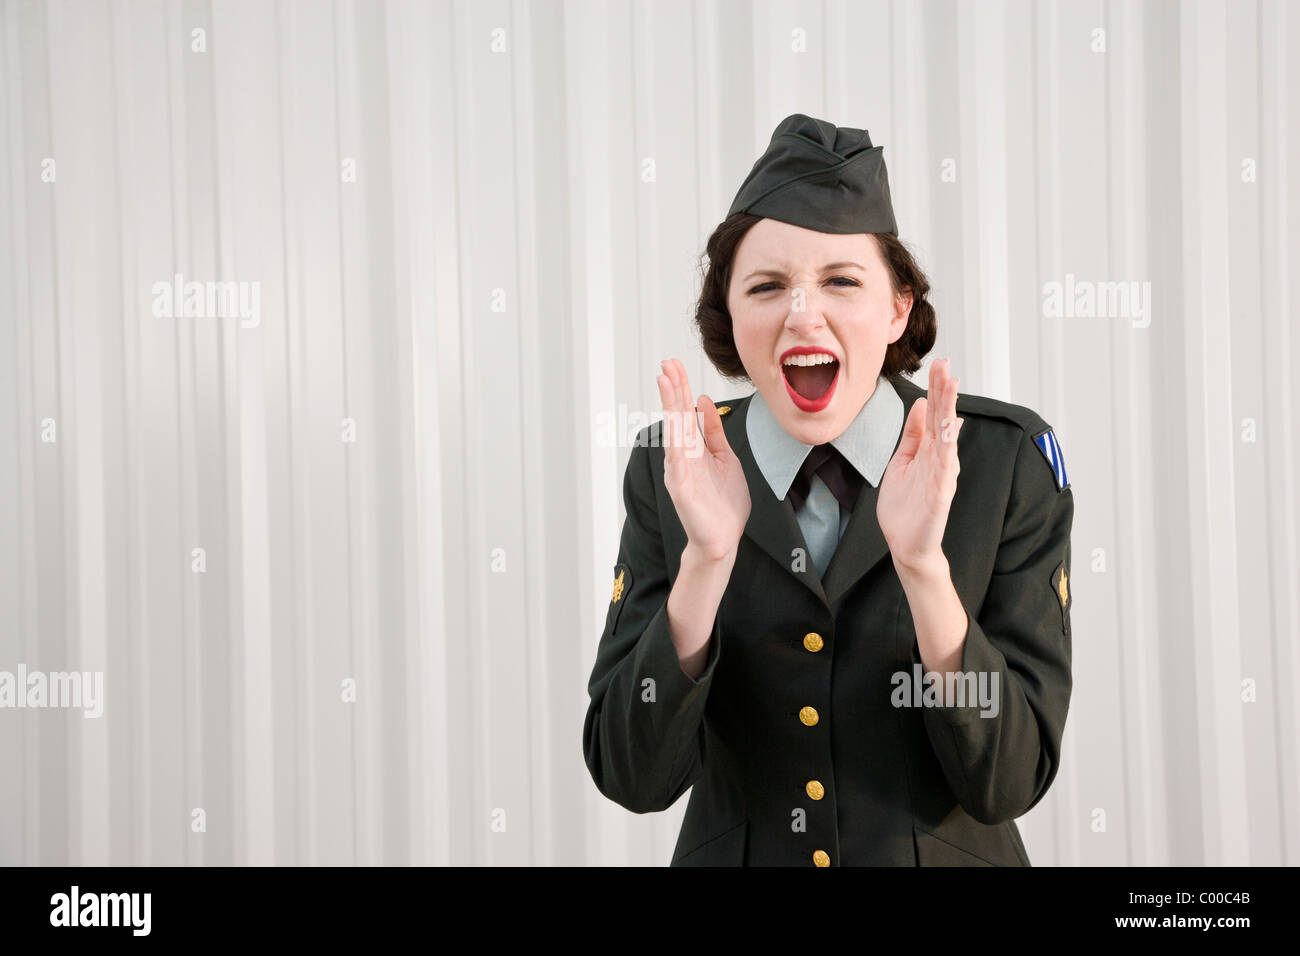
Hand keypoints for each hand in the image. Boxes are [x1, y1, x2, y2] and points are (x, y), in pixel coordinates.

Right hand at [656, 358, 750, 562]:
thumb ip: (714, 431)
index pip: (685, 412)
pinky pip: (678, 459)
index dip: (681, 388)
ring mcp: (680, 471)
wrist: (723, 540)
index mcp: (695, 448)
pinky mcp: (682, 488)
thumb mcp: (725, 457)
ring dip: (670, 406)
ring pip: (674, 432)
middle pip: (677, 417)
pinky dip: (676, 439)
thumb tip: (703, 401)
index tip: (675, 364)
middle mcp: (683, 456)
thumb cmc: (724, 503)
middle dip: (673, 389)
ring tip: (666, 382)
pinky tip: (674, 421)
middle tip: (667, 363)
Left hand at [877, 358, 963, 572]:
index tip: (939, 364)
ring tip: (951, 387)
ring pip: (947, 437)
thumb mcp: (903, 461)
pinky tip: (950, 430)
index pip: (934, 414)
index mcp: (928, 450)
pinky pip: (946, 468)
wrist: (906, 544)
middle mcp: (939, 459)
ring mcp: (941, 475)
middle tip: (946, 364)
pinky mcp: (941, 494)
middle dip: (944, 391)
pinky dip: (948, 449)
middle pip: (943, 419)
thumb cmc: (905, 506)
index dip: (936, 389)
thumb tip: (921, 403)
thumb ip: (913, 434)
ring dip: (949, 411)